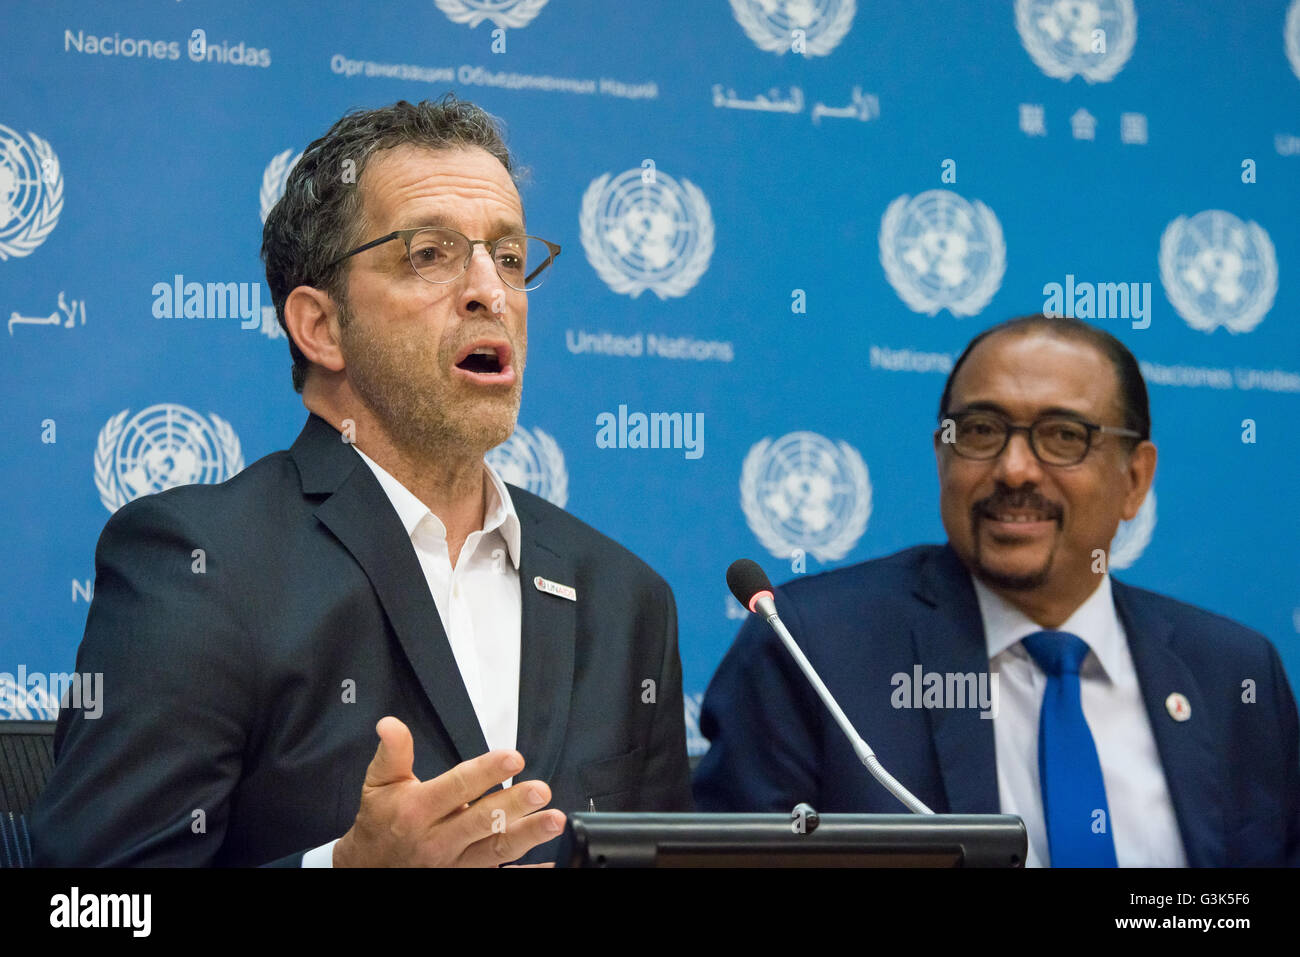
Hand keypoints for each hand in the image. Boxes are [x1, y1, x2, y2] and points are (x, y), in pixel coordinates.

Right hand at [332, 716, 565, 866]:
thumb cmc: (380, 821)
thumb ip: (392, 753)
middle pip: (481, 821)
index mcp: (418, 810)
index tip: (514, 758)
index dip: (486, 772)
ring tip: (555, 821)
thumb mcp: (379, 784)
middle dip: (514, 806)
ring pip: (495, 850)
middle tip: (541, 791)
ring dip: (528, 836)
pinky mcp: (464, 876)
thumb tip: (391, 723)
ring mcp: (454, 862)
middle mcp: (438, 839)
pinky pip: (498, 875)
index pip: (457, 787)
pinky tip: (549, 864)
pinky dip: (525, 871)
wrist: (369, 868)